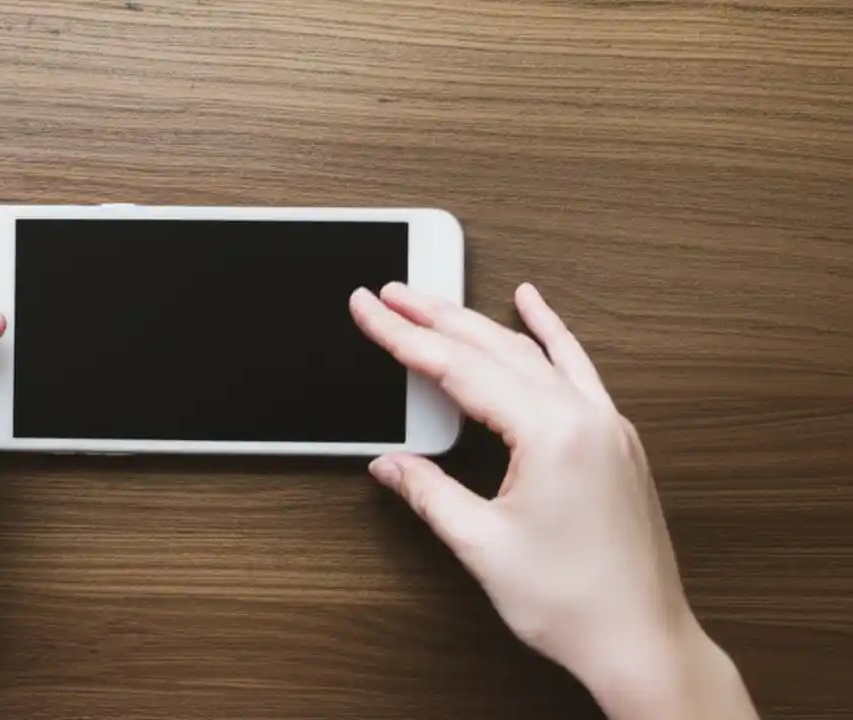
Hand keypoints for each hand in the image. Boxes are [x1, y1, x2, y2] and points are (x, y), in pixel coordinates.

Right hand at [350, 282, 755, 719]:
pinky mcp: (613, 440)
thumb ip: (430, 493)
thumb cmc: (574, 604)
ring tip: (437, 299)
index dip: (404, 337)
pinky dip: (549, 332)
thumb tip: (390, 464)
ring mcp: (605, 425)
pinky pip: (576, 366)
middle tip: (390, 294)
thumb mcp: (482, 545)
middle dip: (434, 317)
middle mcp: (584, 417)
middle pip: (493, 347)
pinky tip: (533, 305)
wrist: (642, 642)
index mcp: (550, 435)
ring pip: (532, 351)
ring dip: (479, 321)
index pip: (458, 368)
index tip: (370, 309)